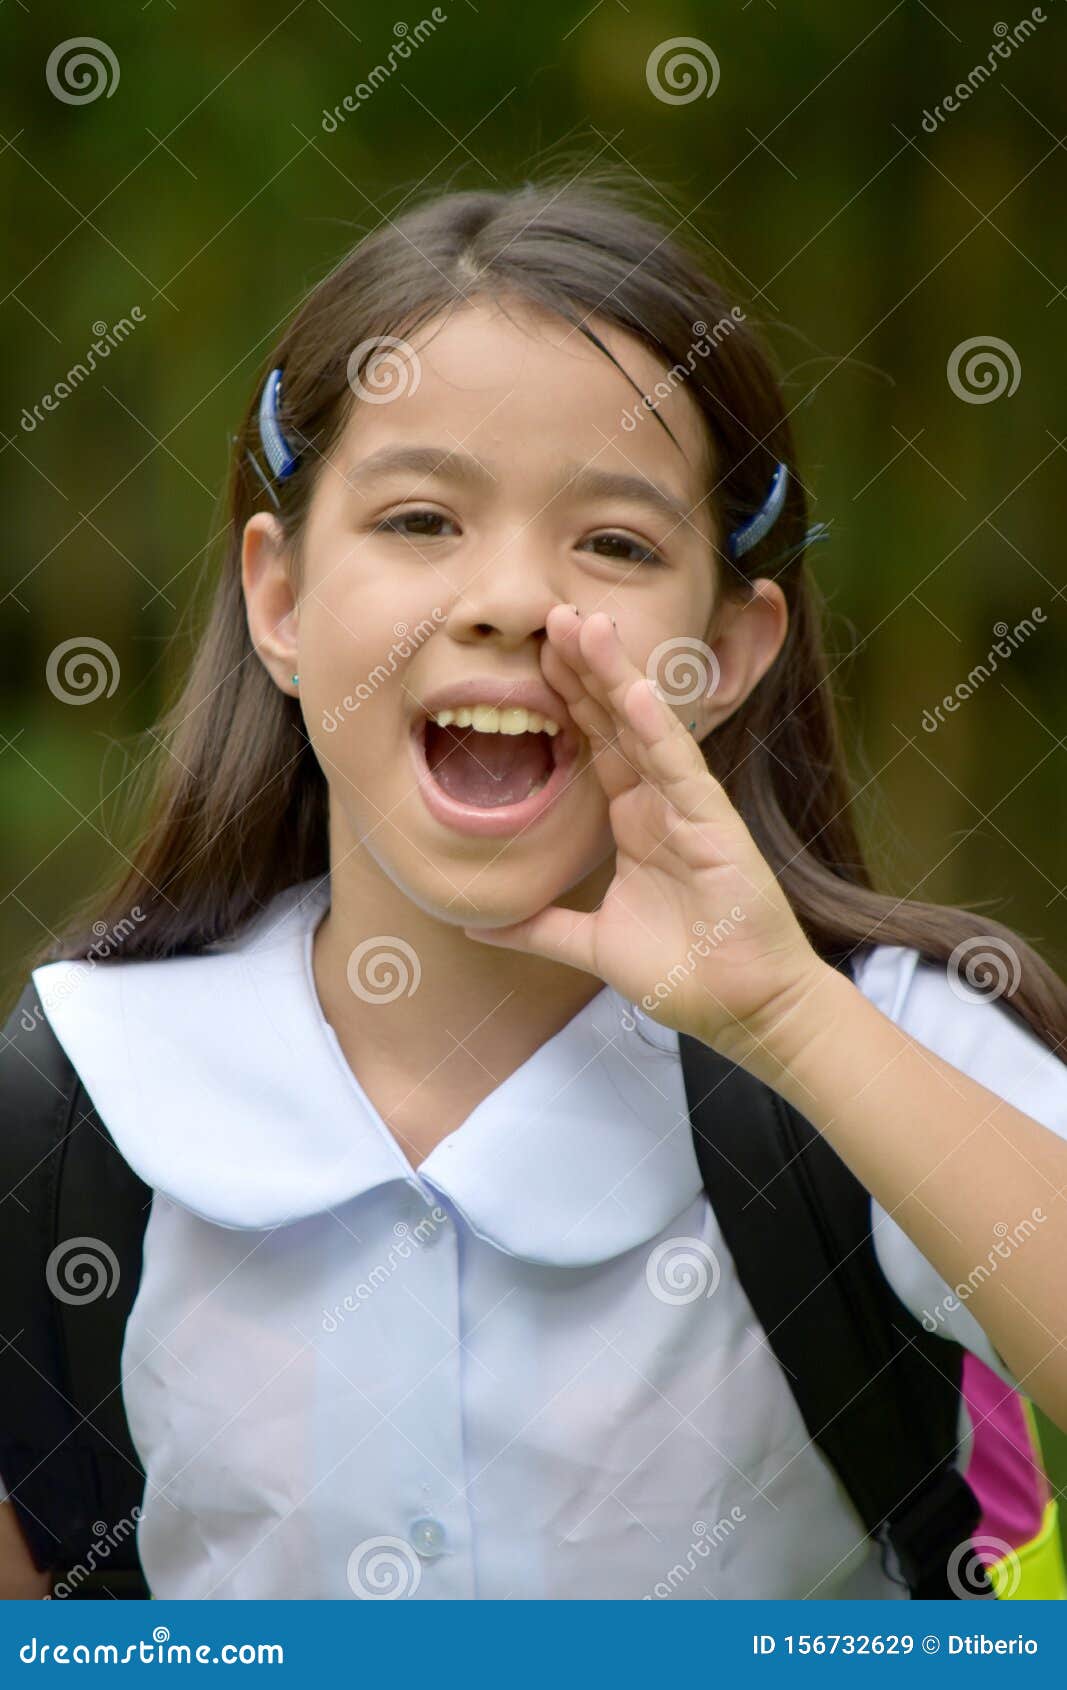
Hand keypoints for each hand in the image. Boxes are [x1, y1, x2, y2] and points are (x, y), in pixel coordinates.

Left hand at [463, 607, 830, 1064]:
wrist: (745, 1011)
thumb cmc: (685, 974)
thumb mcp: (592, 946)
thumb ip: (537, 929)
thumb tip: (474, 924)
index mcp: (634, 821)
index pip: (594, 743)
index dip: (565, 698)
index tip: (531, 656)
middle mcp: (660, 803)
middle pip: (615, 721)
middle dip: (584, 668)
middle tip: (551, 616)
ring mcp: (689, 809)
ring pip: (646, 729)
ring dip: (616, 677)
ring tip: (585, 625)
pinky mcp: (716, 826)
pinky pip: (681, 768)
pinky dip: (657, 729)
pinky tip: (634, 692)